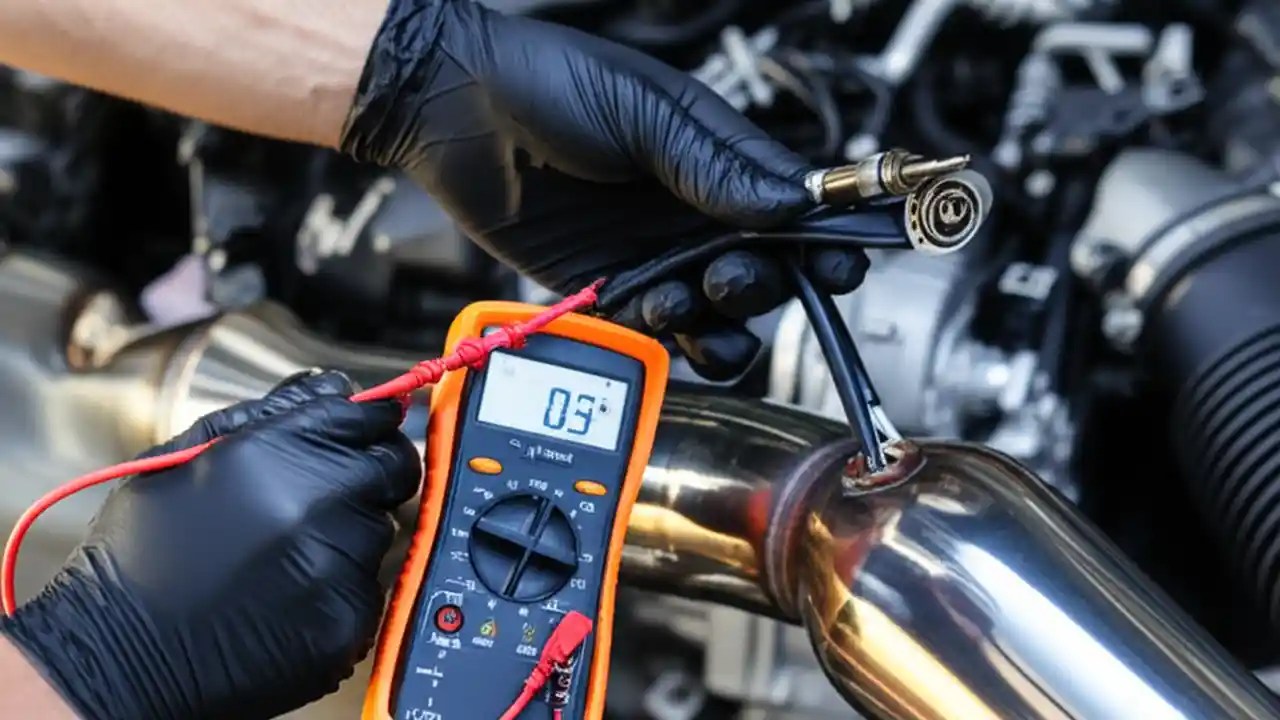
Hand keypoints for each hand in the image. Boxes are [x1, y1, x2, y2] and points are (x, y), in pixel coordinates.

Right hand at [0, 371, 420, 719]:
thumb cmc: (143, 552)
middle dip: (369, 475)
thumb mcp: (187, 456)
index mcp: (276, 452)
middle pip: (393, 469)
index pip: (368, 418)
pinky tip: (284, 596)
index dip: (369, 425)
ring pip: (378, 531)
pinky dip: (336, 589)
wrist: (118, 655)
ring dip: (346, 536)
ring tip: (280, 557)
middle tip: (322, 499)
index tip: (363, 435)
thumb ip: (273, 412)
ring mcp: (336, 565)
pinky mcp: (347, 620)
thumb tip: (339, 387)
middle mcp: (316, 503)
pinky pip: (367, 589)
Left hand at [340, 0, 868, 379]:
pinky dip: (667, 333)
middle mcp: (692, 210)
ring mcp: (653, 251)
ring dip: (717, 321)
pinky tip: (647, 308)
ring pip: (718, 313)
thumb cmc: (547, 84)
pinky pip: (659, 329)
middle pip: (765, 272)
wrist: (453, 110)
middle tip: (727, 275)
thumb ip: (715, 164)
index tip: (845, 265)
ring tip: (679, 297)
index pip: (794, 206)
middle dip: (761, 285)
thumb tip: (792, 204)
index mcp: (715, 157)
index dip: (826, 240)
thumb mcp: (643, 112)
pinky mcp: (609, 287)